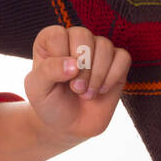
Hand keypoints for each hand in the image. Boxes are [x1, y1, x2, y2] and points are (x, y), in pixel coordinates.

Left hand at [23, 25, 130, 142]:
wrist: (69, 125)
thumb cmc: (50, 102)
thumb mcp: (37, 89)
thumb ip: (49, 71)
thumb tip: (74, 64)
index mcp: (51, 41)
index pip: (57, 35)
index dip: (59, 59)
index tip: (57, 79)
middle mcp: (75, 39)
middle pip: (83, 35)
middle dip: (81, 67)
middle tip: (76, 89)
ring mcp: (97, 49)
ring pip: (105, 46)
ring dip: (97, 75)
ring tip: (86, 94)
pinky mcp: (116, 62)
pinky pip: (123, 57)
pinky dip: (113, 76)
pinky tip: (101, 90)